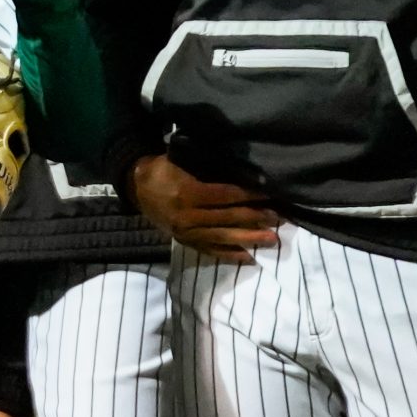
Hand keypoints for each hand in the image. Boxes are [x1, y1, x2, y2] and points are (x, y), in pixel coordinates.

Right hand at [130, 154, 278, 261]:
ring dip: (250, 239)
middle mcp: (188, 216)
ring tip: (272, 240)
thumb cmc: (163, 168)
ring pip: (223, 238)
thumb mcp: (182, 160)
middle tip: (280, 218)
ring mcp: (186, 233)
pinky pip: (211, 251)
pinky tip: (249, 257)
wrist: (136, 187)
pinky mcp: (185, 242)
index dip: (250, 195)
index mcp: (188, 193)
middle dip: (256, 218)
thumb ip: (209, 167)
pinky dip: (230, 255)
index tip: (270, 195)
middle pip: (229, 218)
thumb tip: (243, 172)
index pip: (226, 195)